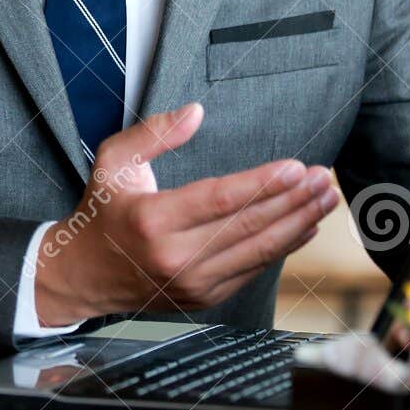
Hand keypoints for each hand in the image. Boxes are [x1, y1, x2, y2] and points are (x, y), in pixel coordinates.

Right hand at [33, 103, 341, 326]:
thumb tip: (196, 112)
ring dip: (298, 223)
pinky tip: (304, 226)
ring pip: (258, 251)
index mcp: (151, 220)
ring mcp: (192, 282)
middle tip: (323, 178)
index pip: (219, 200)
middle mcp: (175, 257)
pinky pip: (252, 270)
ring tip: (325, 198)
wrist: (84, 274)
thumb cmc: (102, 213)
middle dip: (293, 200)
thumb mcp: (113, 162)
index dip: (262, 184)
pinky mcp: (204, 297)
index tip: (295, 167)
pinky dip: (282, 247)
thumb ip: (153, 133)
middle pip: (248, 226)